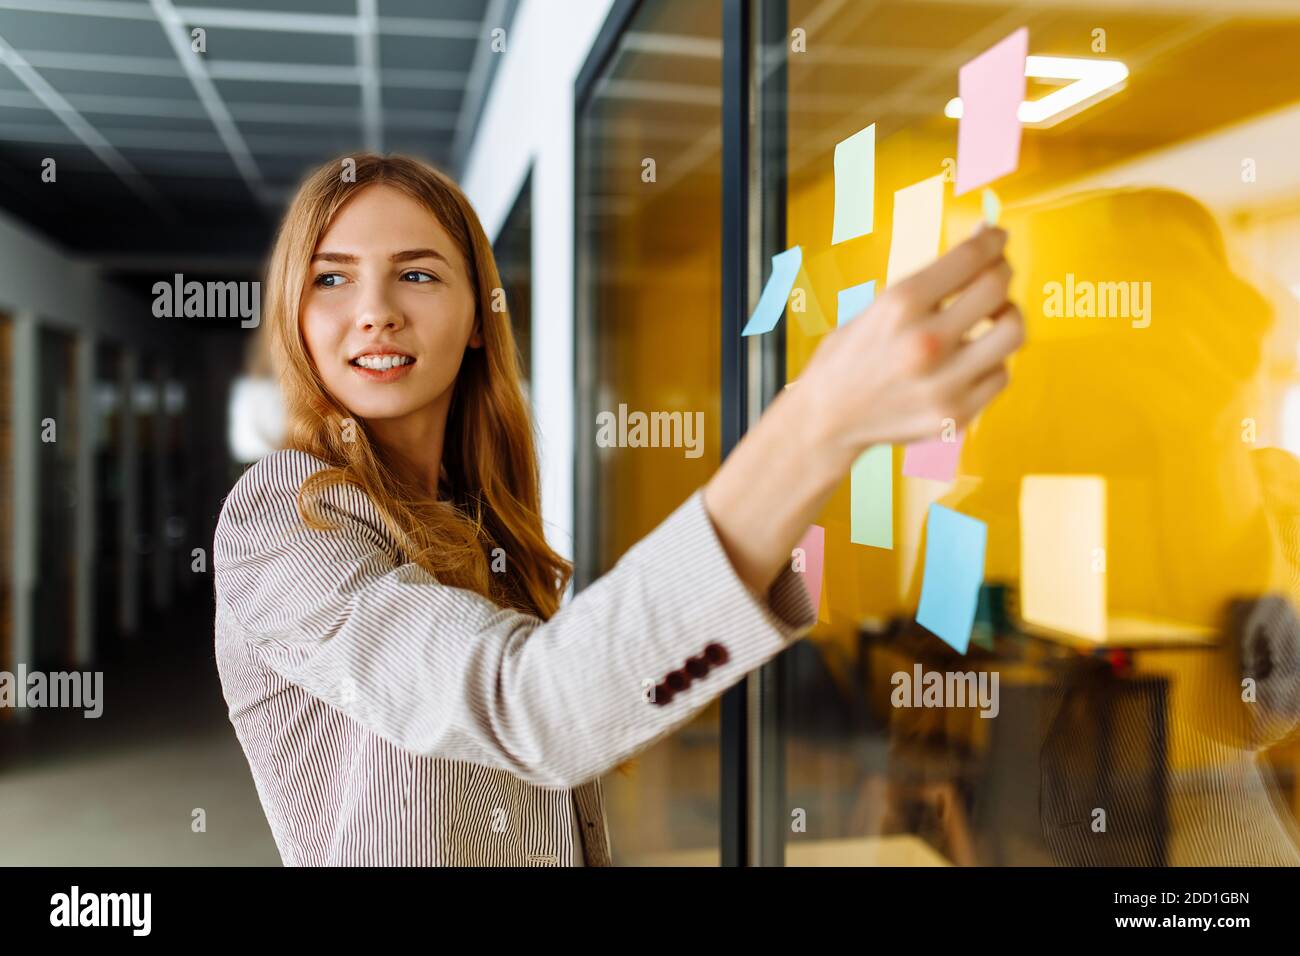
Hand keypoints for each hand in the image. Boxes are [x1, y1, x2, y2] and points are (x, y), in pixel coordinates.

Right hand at [801, 225, 1022, 471]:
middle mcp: (926, 341)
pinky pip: (1001, 374)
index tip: (997, 236)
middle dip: (1002, 271)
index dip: (993, 239)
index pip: (971, 257)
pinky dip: (993, 361)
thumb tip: (984, 241)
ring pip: (1013, 331)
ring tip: (991, 317)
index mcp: (901, 304)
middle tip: (996, 273)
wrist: (828, 418)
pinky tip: (972, 358)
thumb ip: (931, 280)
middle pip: (997, 288)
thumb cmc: (852, 356)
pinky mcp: (956, 413)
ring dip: (1007, 315)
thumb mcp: (878, 306)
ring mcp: (944, 382)